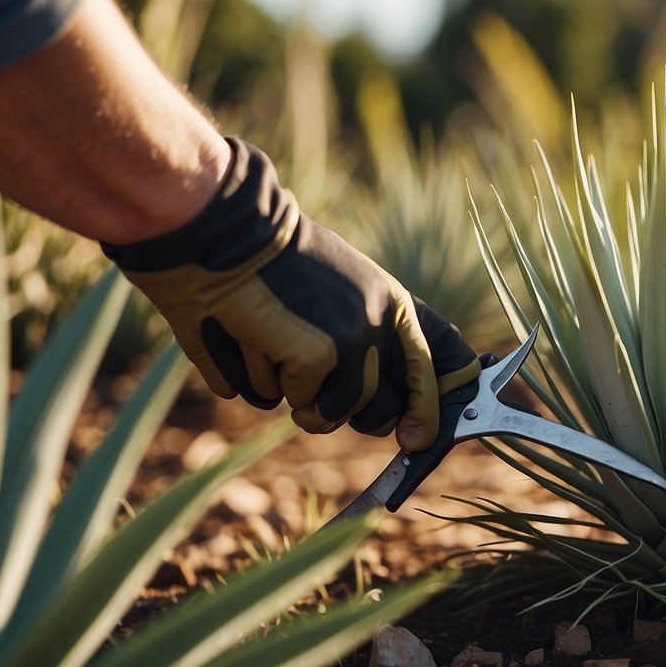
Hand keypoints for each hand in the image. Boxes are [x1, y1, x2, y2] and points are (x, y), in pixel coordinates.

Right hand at [103, 137, 480, 450]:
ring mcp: (356, 339)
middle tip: (311, 397)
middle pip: (381, 410)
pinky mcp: (320, 355)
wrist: (227, 229)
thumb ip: (356, 336)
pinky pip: (292, 402)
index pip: (439, 360)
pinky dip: (262, 380)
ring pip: (331, 413)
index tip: (418, 436)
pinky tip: (249, 338)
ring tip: (268, 341)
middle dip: (346, 416)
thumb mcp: (333, 288)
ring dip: (294, 394)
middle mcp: (383, 320)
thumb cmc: (267, 262)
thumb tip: (371, 409)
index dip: (433, 406)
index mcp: (393, 301)